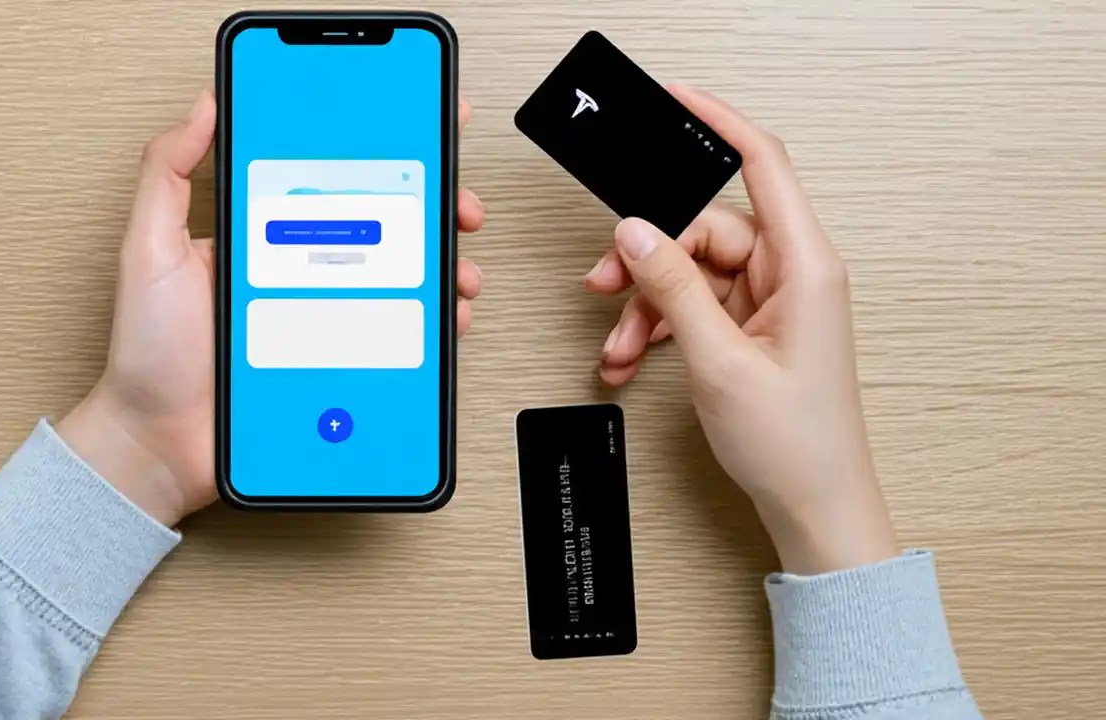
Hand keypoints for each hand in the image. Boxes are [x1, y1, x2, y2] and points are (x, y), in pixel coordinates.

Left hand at [58, 91, 485, 526]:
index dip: (380, 155)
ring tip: (457, 272)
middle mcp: (302, 271)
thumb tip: (204, 106)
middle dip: (431, 210)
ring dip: (441, 269)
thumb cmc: (148, 354)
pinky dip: (430, 330)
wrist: (159, 445)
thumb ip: (167, 173)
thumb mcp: (148, 249)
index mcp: (264, 235)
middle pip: (382, 227)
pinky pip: (396, 341)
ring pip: (400, 282)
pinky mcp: (340, 364)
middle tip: (458, 208)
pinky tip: (443, 323)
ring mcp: (326, 319)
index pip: (331, 180)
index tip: (419, 132)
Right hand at [583, 85, 896, 573]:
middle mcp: (791, 274)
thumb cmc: (795, 443)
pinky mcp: (753, 326)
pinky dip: (660, 325)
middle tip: (606, 285)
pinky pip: (695, 304)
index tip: (674, 97)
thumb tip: (636, 232)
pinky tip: (635, 355)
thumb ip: (673, 289)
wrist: (814, 505)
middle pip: (706, 228)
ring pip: (691, 270)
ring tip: (622, 345)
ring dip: (648, 304)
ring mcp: (771, 301)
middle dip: (650, 257)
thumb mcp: (718, 360)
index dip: (718, 121)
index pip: (763, 164)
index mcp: (805, 266)